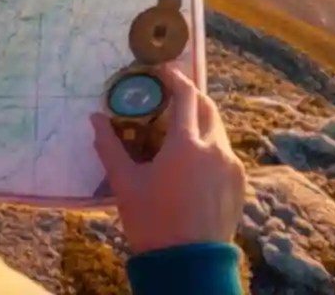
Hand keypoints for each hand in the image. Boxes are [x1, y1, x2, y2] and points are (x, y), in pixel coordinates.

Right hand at [90, 66, 245, 253]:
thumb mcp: (125, 184)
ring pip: (217, 129)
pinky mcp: (238, 182)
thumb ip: (110, 147)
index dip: (174, 77)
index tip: (162, 70)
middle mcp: (215, 148)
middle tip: (168, 98)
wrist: (189, 265)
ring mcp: (231, 165)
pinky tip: (191, 161)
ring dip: (199, 122)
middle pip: (207, 107)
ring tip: (177, 132)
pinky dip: (208, 146)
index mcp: (187, 144)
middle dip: (189, 96)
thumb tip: (95, 119)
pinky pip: (224, 152)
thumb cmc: (152, 223)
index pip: (186, 95)